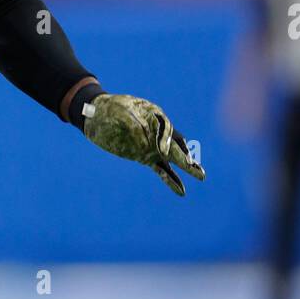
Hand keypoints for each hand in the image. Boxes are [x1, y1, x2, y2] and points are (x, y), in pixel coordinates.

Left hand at [82, 93, 205, 195]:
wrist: (98, 114)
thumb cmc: (110, 108)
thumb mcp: (119, 111)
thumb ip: (132, 124)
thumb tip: (144, 142)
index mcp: (154, 115)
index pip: (166, 128)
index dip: (166, 139)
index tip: (161, 150)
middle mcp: (157, 131)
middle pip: (175, 145)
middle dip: (185, 157)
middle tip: (196, 168)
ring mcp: (152, 145)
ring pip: (172, 158)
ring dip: (186, 167)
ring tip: (201, 177)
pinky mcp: (144, 156)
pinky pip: (161, 169)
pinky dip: (171, 179)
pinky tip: (182, 190)